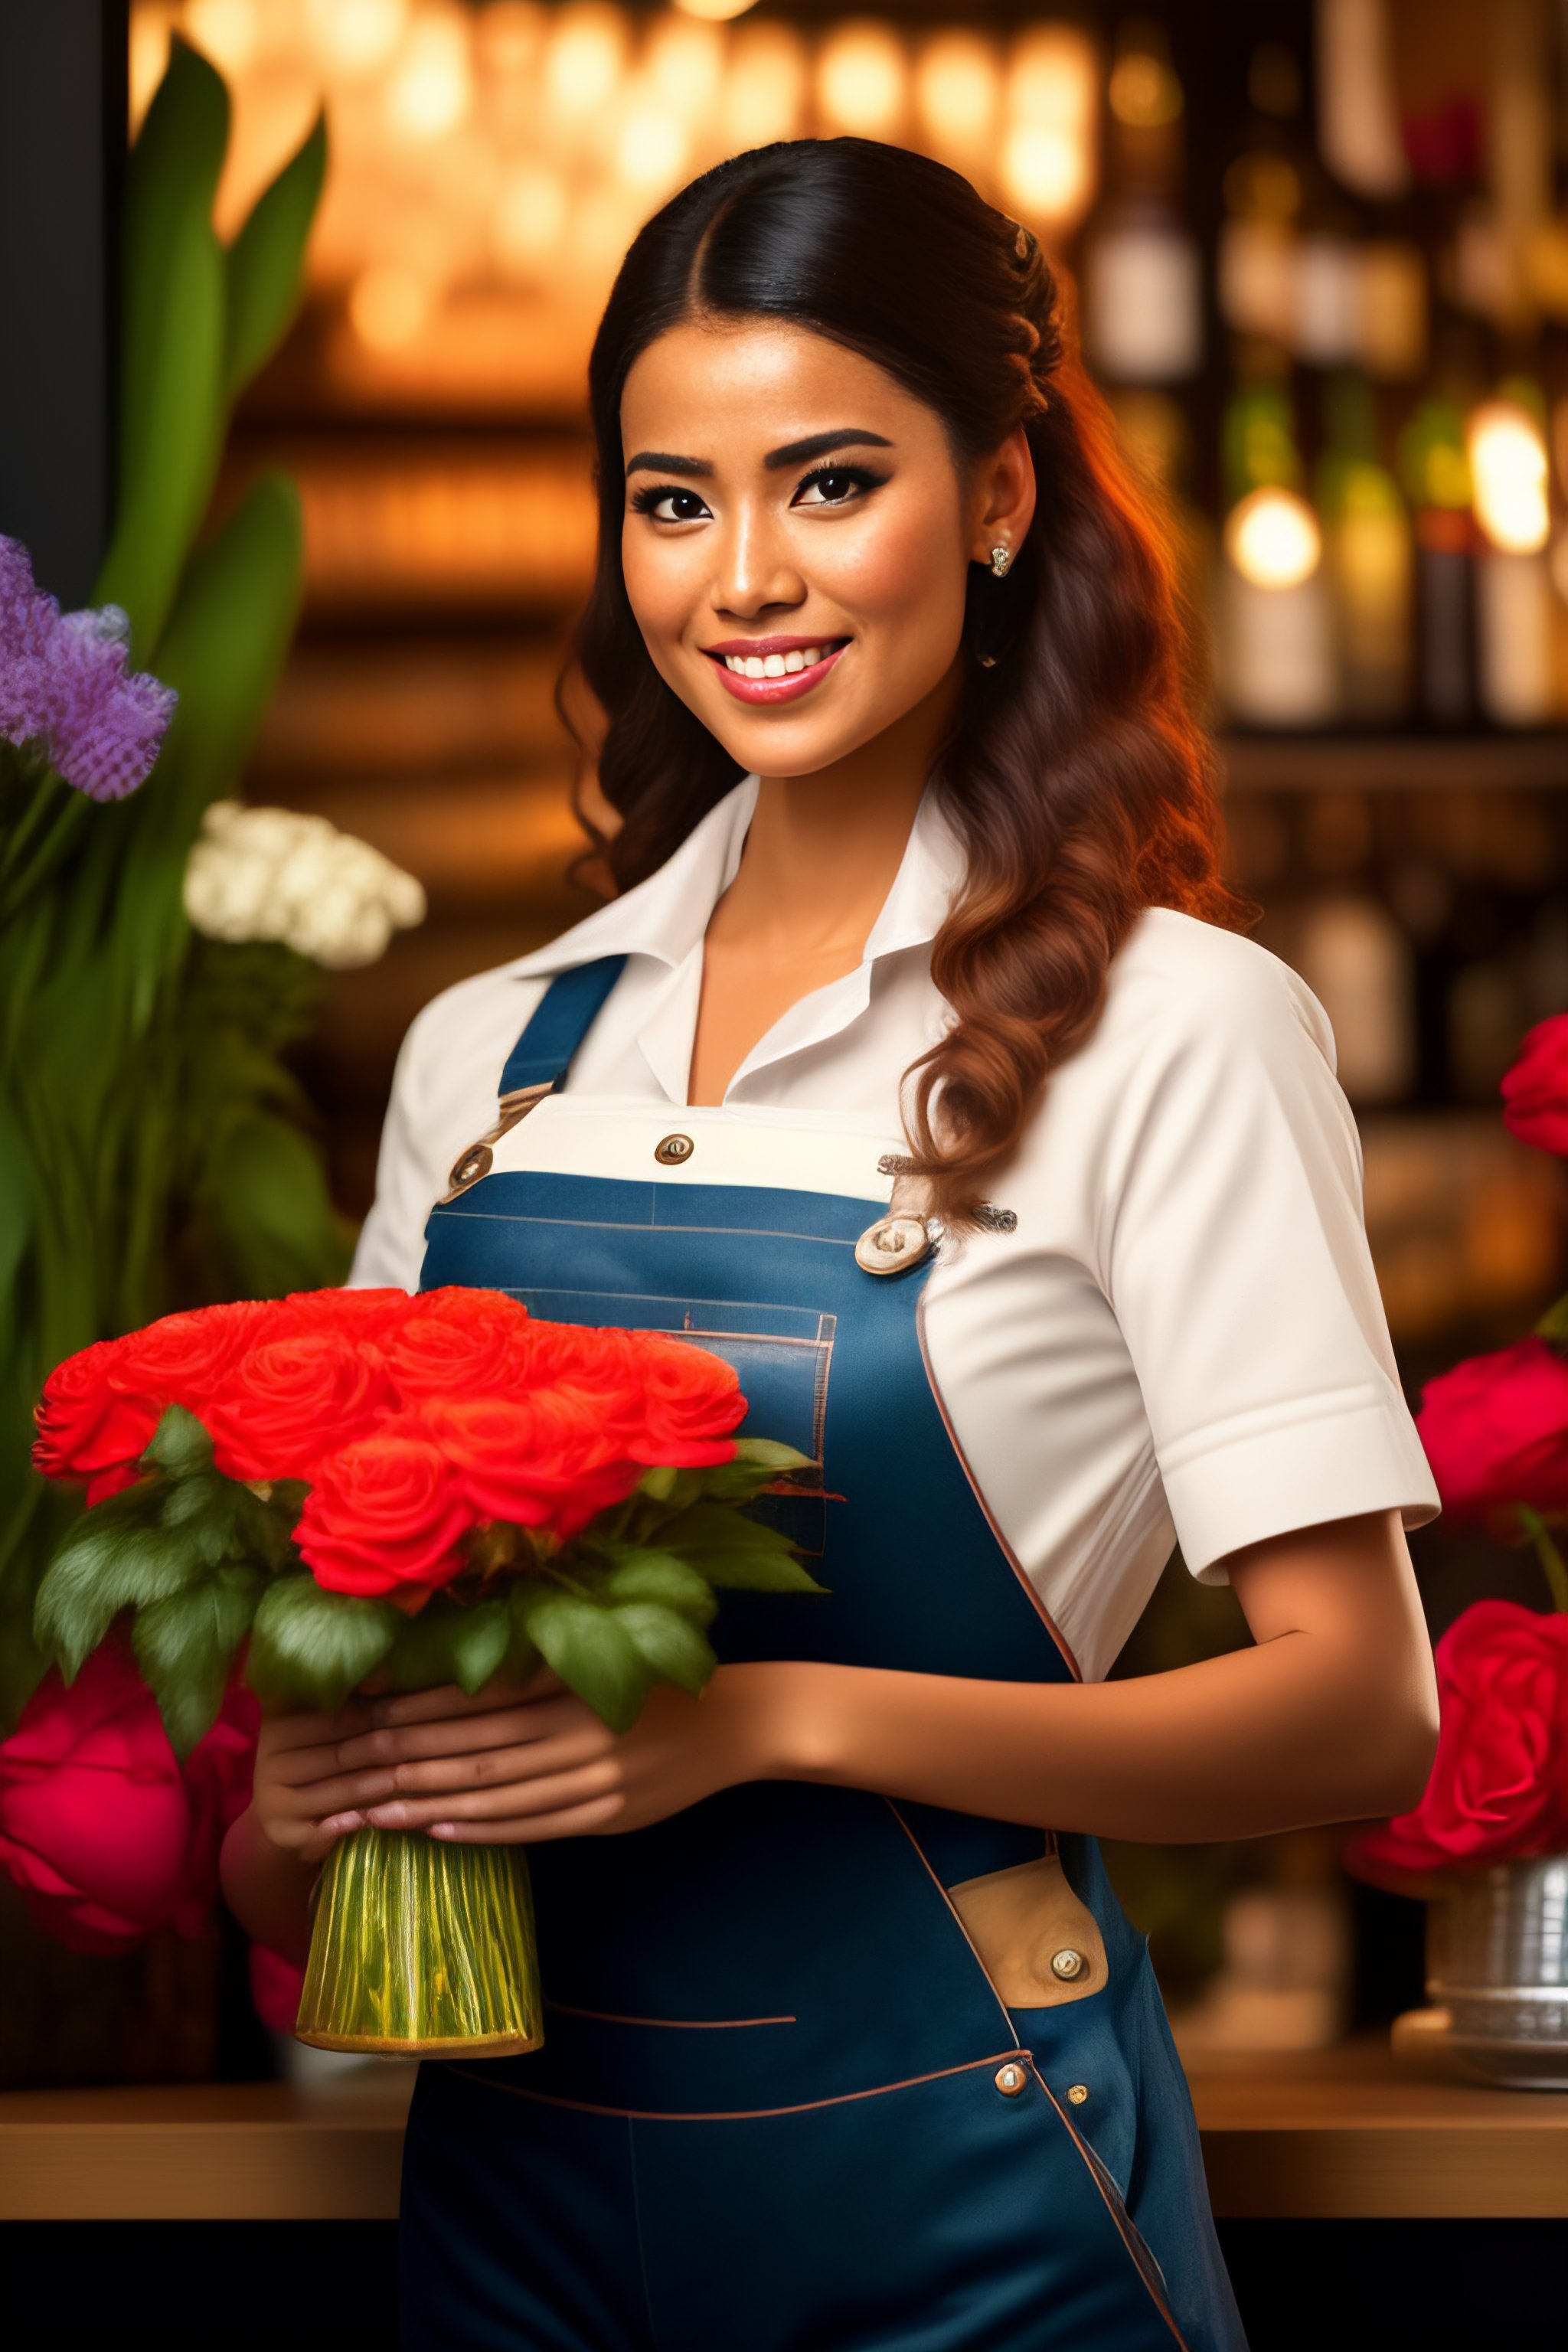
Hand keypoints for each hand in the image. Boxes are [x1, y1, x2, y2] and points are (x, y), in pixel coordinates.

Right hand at [246, 1664, 555, 1863]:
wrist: (290, 1817)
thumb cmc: (333, 1757)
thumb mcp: (345, 1721)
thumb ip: (369, 1697)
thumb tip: (407, 1658)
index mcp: (287, 1711)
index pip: (346, 1712)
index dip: (393, 1712)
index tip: (436, 1708)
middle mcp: (272, 1748)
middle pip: (346, 1749)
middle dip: (398, 1750)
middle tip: (447, 1747)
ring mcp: (272, 1791)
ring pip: (342, 1786)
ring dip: (387, 1786)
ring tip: (430, 1779)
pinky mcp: (279, 1829)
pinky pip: (327, 1824)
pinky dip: (361, 1821)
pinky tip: (391, 1818)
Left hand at [325, 1660, 776, 1844]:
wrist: (739, 1723)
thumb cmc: (660, 1683)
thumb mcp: (601, 1664)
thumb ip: (537, 1677)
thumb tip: (455, 1682)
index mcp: (570, 1685)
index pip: (474, 1701)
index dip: (413, 1711)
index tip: (359, 1717)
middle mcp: (577, 1732)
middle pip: (471, 1751)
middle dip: (402, 1763)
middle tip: (344, 1773)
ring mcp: (594, 1780)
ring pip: (495, 1795)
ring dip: (427, 1806)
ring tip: (373, 1811)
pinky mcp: (608, 1817)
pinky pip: (532, 1827)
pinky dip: (480, 1830)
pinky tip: (438, 1830)